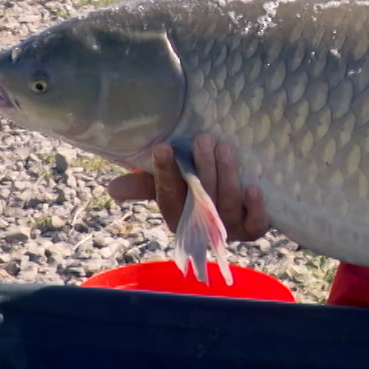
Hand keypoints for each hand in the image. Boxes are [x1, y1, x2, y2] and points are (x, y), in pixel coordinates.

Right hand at [104, 134, 270, 241]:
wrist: (236, 208)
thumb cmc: (195, 189)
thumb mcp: (171, 184)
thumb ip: (145, 184)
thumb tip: (112, 189)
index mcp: (176, 214)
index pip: (167, 194)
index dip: (164, 172)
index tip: (162, 147)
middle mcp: (201, 225)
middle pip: (201, 198)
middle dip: (202, 168)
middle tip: (203, 139)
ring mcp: (228, 229)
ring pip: (226, 205)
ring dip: (227, 176)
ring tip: (225, 147)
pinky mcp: (253, 229)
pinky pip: (255, 224)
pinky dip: (255, 207)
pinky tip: (253, 187)